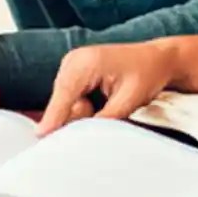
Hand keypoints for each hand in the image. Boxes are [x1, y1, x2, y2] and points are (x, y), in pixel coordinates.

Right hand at [36, 41, 175, 135]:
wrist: (157, 59)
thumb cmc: (147, 74)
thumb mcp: (129, 100)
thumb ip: (105, 119)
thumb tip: (84, 137)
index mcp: (86, 62)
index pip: (64, 95)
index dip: (53, 117)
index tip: (40, 136)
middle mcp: (74, 59)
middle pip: (60, 100)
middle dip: (75, 116)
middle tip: (104, 113)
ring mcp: (71, 64)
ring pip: (64, 101)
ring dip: (80, 112)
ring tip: (108, 104)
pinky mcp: (73, 71)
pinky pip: (68, 98)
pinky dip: (81, 106)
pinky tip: (99, 102)